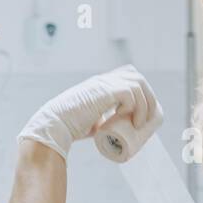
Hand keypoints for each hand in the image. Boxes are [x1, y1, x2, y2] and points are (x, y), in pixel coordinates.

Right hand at [19, 64, 161, 158]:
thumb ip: (101, 118)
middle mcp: (103, 80)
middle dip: (148, 96)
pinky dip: (134, 106)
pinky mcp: (102, 92)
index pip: (128, 75)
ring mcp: (102, 84)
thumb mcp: (91, 119)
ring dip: (144, 104)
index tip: (143, 111)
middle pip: (136, 76)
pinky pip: (129, 93)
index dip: (140, 90)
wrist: (54, 126)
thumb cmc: (69, 126)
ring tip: (140, 124)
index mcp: (101, 83)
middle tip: (148, 118)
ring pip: (137, 84)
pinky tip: (128, 118)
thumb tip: (112, 128)